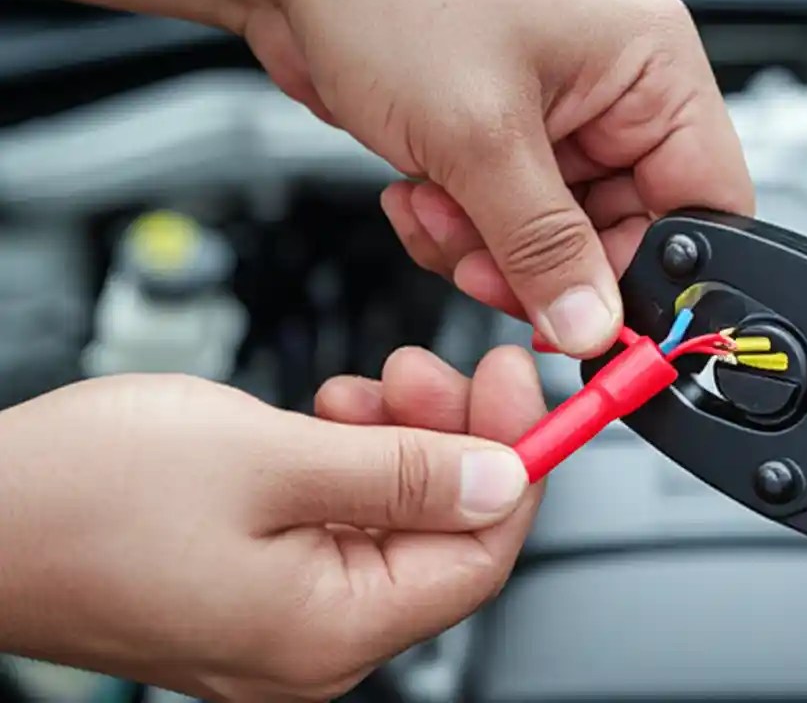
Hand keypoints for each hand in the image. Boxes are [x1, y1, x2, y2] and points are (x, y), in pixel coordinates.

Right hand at [0, 346, 545, 701]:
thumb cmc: (83, 497)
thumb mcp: (271, 457)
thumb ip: (403, 472)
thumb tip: (505, 480)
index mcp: (332, 630)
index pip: (482, 553)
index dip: (517, 460)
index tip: (519, 383)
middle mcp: (314, 646)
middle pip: (441, 536)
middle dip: (453, 439)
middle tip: (432, 365)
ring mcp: (281, 622)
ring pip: (391, 522)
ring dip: (399, 443)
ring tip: (367, 385)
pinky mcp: (252, 589)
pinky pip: (338, 526)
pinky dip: (350, 464)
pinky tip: (330, 417)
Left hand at [235, 0, 754, 356]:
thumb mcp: (479, 133)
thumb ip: (543, 246)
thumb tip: (591, 327)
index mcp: (650, 66)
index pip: (703, 203)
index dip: (653, 278)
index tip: (597, 323)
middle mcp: (615, 93)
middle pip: (624, 236)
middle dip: (547, 269)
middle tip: (489, 271)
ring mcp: (558, 120)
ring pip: (558, 244)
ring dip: (490, 252)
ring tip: (437, 209)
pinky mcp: (503, 142)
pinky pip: (507, 229)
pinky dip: (461, 233)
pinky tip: (420, 195)